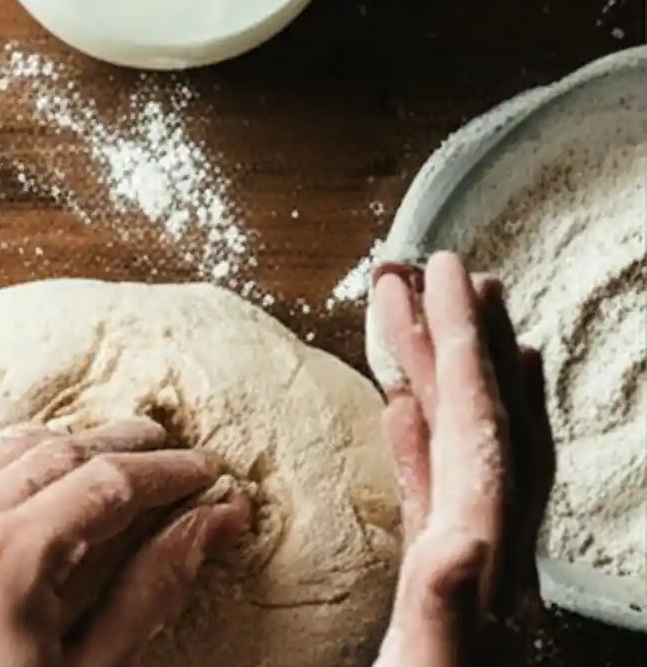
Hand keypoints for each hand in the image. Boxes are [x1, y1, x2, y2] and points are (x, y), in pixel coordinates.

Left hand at [0, 418, 249, 666]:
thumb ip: (151, 590)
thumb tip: (211, 521)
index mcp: (6, 559)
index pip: (107, 482)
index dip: (167, 472)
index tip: (208, 471)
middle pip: (57, 453)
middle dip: (122, 446)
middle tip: (172, 450)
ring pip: (4, 455)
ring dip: (66, 451)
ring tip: (116, 459)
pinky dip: (10, 476)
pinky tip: (42, 494)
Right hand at [370, 252, 554, 665]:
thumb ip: (444, 616)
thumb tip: (459, 541)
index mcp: (481, 564)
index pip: (478, 431)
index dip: (460, 347)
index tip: (441, 276)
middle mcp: (485, 554)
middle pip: (484, 420)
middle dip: (458, 337)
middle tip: (430, 267)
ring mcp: (463, 565)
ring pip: (460, 447)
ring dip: (439, 375)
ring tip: (416, 315)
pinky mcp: (434, 585)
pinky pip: (434, 489)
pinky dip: (417, 437)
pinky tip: (398, 409)